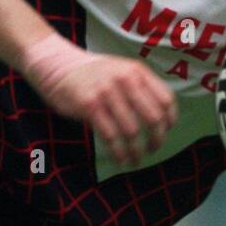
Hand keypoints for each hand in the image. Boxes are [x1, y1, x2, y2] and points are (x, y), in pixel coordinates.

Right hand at [22, 39, 177, 166]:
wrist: (55, 64)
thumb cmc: (90, 74)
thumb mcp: (119, 70)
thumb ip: (138, 87)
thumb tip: (158, 118)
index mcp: (137, 71)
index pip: (166, 99)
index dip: (170, 120)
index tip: (166, 132)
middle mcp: (125, 80)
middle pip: (154, 118)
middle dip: (156, 139)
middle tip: (153, 150)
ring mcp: (107, 93)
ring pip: (132, 131)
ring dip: (137, 151)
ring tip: (135, 160)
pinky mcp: (90, 106)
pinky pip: (111, 137)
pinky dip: (119, 153)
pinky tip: (120, 160)